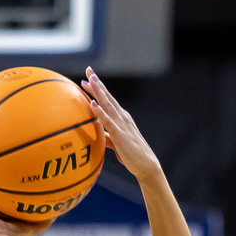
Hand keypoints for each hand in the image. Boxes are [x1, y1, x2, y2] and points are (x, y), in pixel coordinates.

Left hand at [83, 67, 159, 181]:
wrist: (146, 166)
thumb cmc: (132, 156)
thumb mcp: (116, 144)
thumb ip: (107, 137)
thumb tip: (98, 133)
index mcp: (121, 118)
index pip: (108, 100)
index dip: (99, 88)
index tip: (90, 77)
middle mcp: (122, 117)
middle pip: (107, 97)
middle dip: (98, 83)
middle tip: (89, 70)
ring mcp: (121, 124)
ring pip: (107, 105)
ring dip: (98, 92)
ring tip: (90, 79)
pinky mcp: (120, 134)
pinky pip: (108, 121)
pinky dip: (100, 112)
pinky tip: (93, 103)